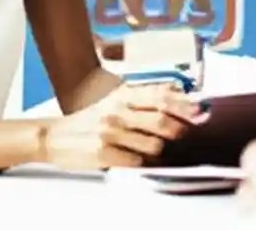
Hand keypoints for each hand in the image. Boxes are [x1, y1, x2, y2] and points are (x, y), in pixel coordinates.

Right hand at [41, 83, 206, 168]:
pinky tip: (137, 158)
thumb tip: (179, 93)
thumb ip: (144, 96)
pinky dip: (142, 162)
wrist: (55, 136)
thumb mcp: (115, 100)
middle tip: (184, 134)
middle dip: (180, 129)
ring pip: (153, 144)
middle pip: (161, 119)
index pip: (161, 96)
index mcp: (123, 96)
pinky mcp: (103, 154)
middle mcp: (118, 112)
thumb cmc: (90, 119)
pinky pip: (136, 161)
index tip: (201, 111)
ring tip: (156, 149)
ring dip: (161, 149)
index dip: (185, 104)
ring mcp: (110, 133)